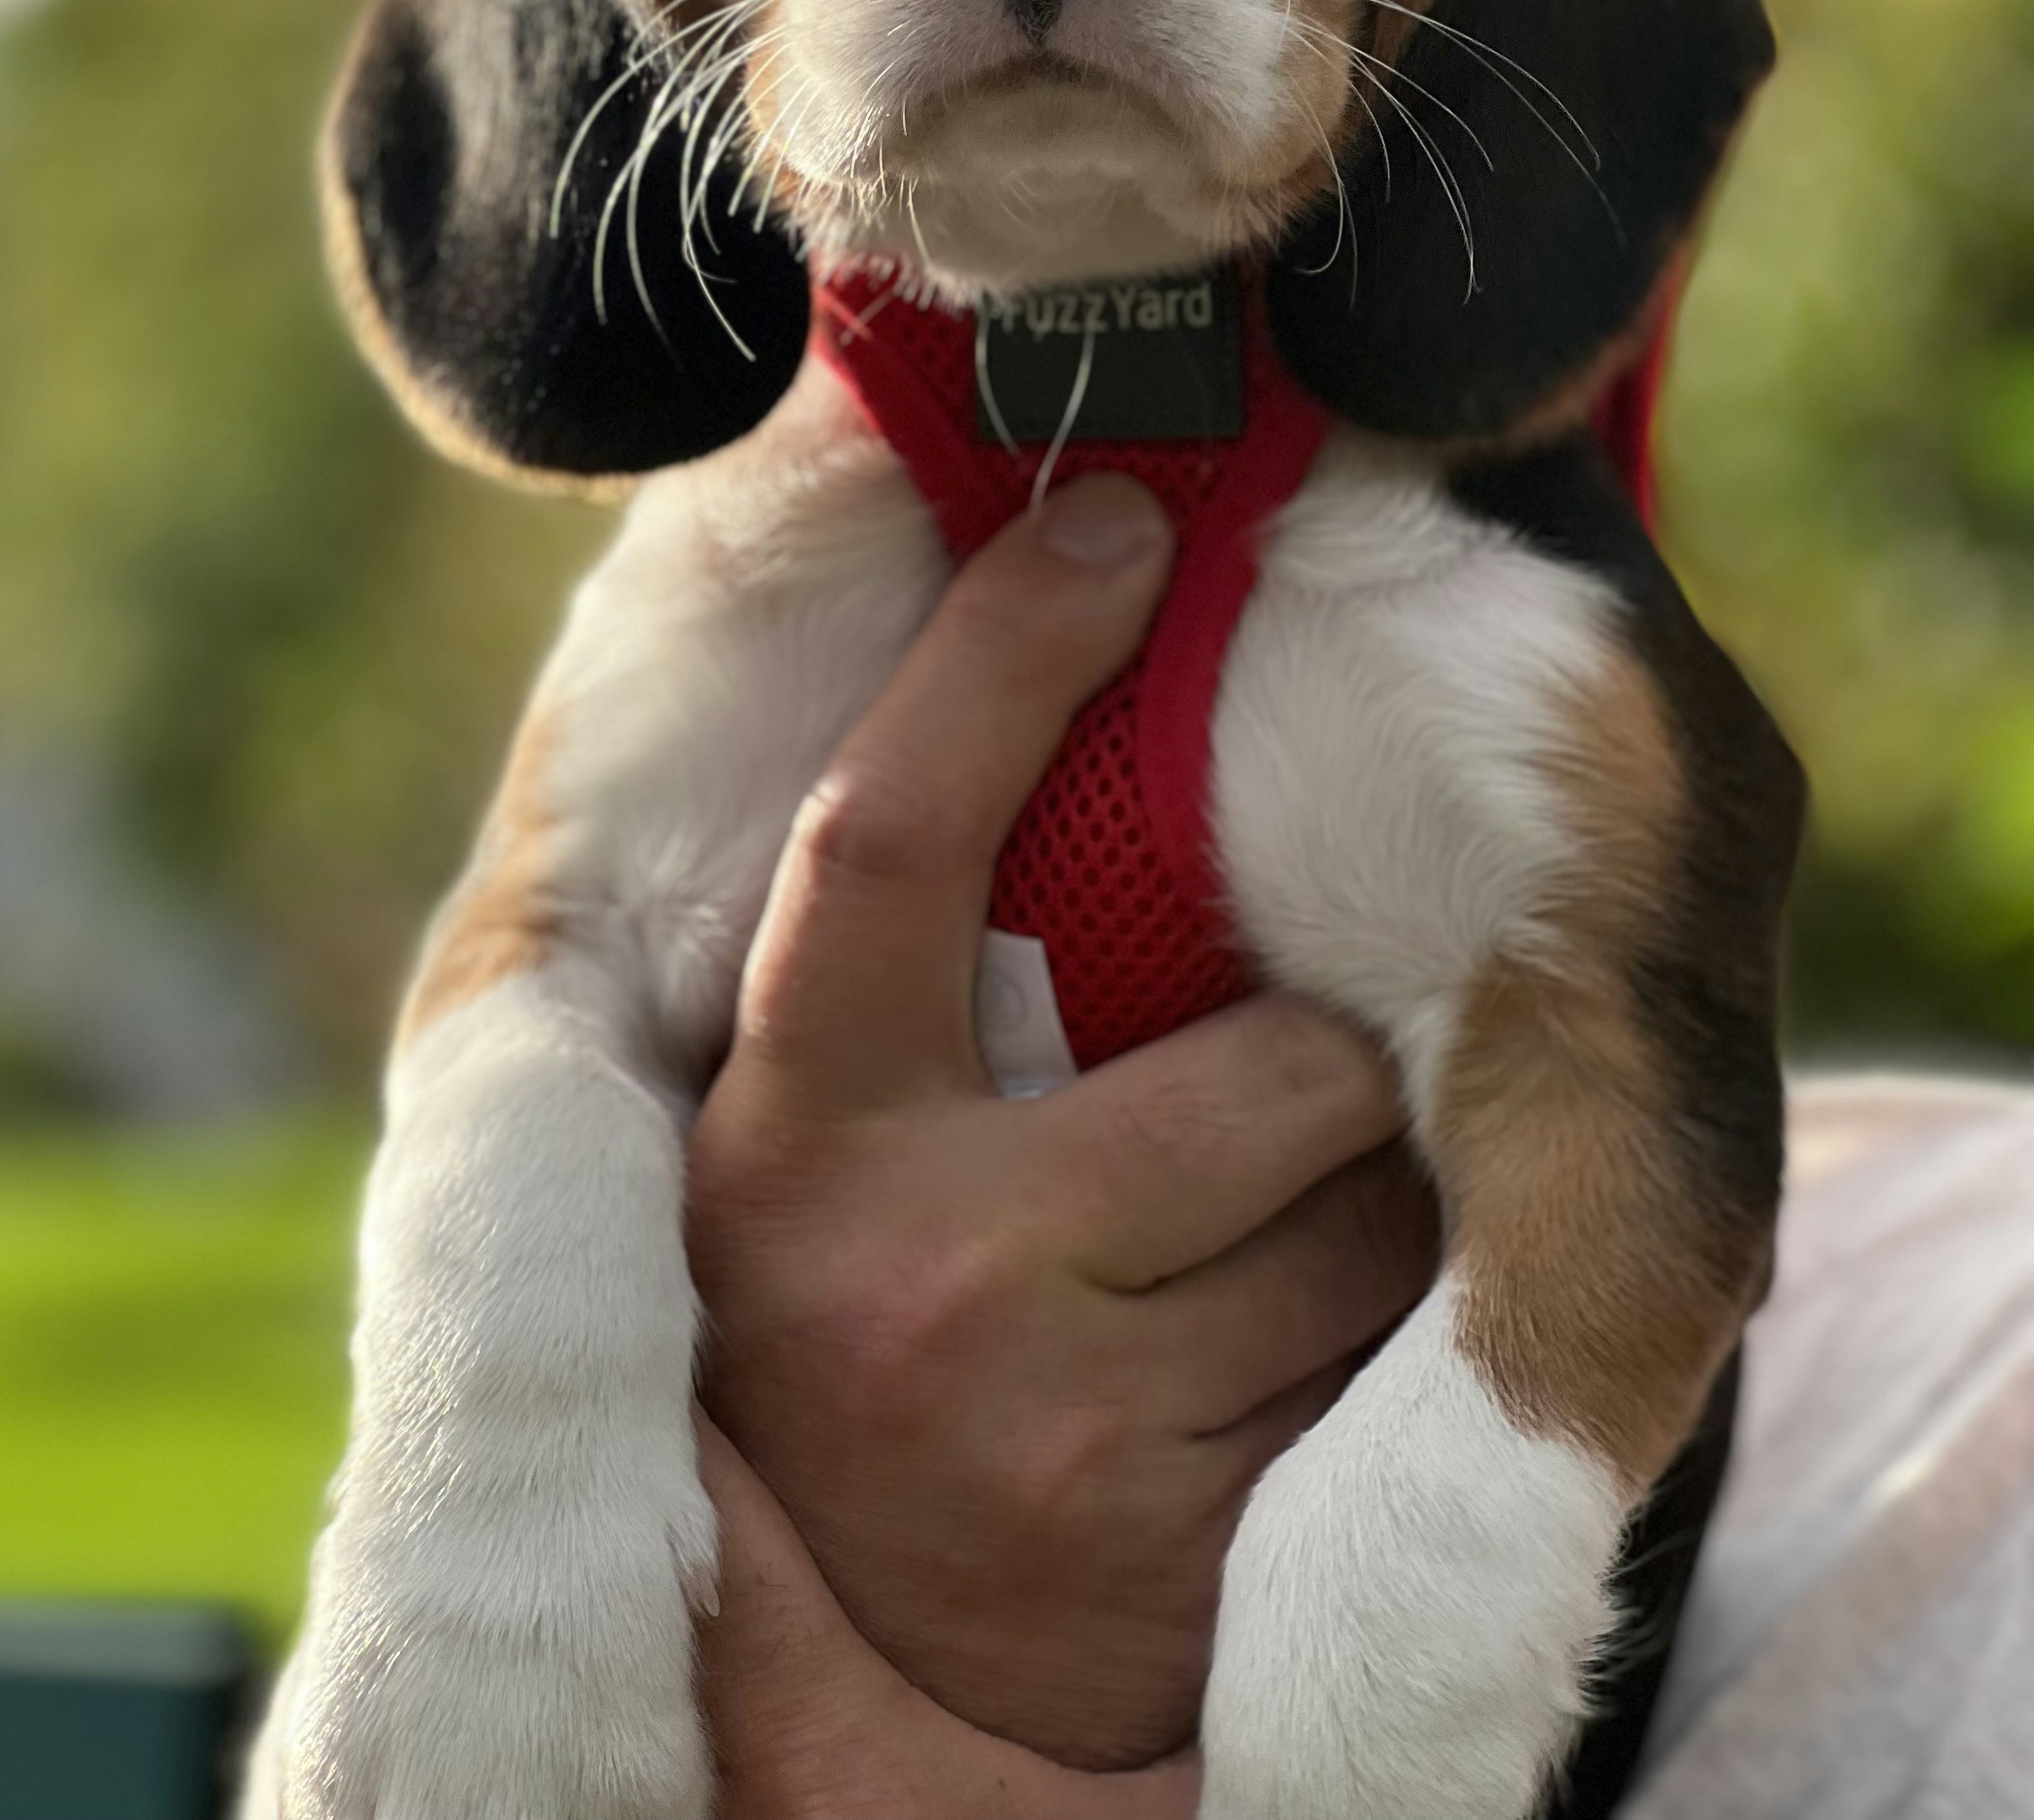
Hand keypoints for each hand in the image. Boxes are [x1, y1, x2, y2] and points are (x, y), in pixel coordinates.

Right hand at [688, 472, 1438, 1773]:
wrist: (863, 1661)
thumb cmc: (864, 1295)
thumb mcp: (816, 1127)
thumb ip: (886, 956)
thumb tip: (1036, 635)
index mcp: (784, 1134)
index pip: (880, 838)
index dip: (998, 654)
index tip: (1114, 517)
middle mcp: (905, 1274)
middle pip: (1263, 1060)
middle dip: (1309, 1059)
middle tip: (1252, 1089)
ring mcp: (1057, 1431)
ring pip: (1368, 1215)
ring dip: (1367, 1202)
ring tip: (1258, 1238)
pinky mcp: (1189, 1559)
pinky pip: (1394, 1371)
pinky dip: (1383, 1349)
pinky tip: (1280, 1369)